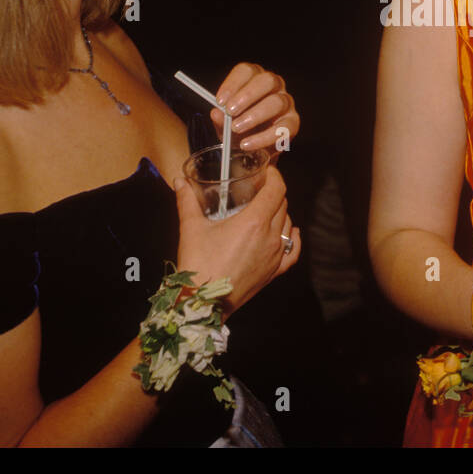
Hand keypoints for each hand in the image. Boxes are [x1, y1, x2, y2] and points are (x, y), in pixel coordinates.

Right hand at [174, 165, 298, 314]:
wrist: (203, 303)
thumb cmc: (198, 265)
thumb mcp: (191, 228)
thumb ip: (186, 201)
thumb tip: (179, 182)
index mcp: (254, 221)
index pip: (277, 189)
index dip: (275, 175)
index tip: (266, 170)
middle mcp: (271, 237)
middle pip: (282, 204)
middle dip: (274, 191)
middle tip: (260, 187)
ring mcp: (275, 256)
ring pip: (287, 224)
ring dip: (280, 211)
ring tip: (266, 208)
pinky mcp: (274, 272)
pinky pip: (293, 251)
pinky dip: (292, 238)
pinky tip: (290, 232)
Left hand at [212, 62, 298, 160]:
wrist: (254, 151)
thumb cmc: (240, 130)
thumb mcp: (225, 124)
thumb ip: (221, 119)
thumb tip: (216, 113)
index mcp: (255, 79)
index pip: (247, 71)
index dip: (233, 84)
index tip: (219, 101)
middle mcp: (274, 86)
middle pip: (267, 80)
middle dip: (247, 95)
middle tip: (230, 110)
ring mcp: (286, 103)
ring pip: (277, 102)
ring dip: (255, 115)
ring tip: (237, 128)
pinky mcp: (292, 123)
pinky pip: (283, 128)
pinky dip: (264, 137)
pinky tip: (248, 143)